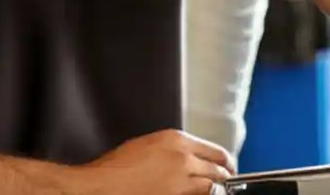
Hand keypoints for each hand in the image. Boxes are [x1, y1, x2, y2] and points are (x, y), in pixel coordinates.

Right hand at [70, 130, 235, 194]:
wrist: (102, 184)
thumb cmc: (116, 167)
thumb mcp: (148, 144)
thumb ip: (173, 149)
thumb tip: (189, 158)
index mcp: (177, 140)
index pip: (215, 150)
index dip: (225, 161)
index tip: (228, 167)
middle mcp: (183, 159)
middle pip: (219, 169)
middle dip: (226, 177)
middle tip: (228, 182)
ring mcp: (181, 181)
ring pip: (213, 186)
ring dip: (217, 190)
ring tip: (218, 192)